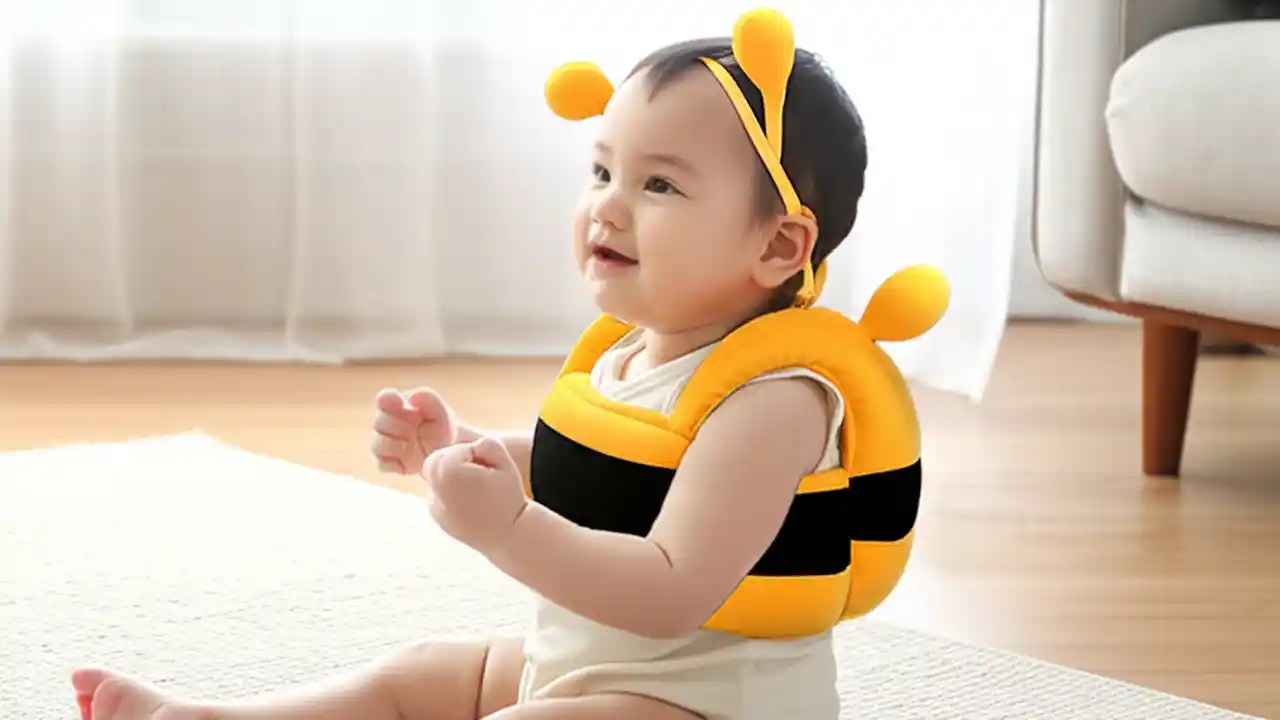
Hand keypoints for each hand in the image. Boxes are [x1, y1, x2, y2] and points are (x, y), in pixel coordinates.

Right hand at [371, 386, 467, 474]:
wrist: (447, 454)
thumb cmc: (442, 428)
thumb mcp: (441, 412)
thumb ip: (429, 400)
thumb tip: (413, 396)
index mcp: (398, 406)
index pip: (384, 399)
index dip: (387, 400)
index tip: (400, 402)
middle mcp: (388, 424)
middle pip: (379, 422)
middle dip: (398, 427)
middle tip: (416, 429)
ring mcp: (387, 444)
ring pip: (377, 444)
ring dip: (396, 446)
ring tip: (414, 446)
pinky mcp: (388, 463)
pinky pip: (382, 464)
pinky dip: (395, 464)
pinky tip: (410, 462)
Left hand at [422, 435, 528, 553]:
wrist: (508, 536)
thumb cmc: (508, 498)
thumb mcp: (504, 462)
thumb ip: (485, 443)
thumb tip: (469, 446)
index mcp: (448, 472)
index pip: (455, 449)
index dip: (474, 454)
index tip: (488, 469)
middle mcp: (434, 488)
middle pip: (437, 460)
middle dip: (455, 462)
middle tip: (478, 475)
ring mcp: (433, 504)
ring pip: (434, 477)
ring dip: (451, 476)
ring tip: (474, 488)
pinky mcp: (436, 516)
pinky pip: (437, 493)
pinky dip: (449, 492)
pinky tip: (469, 501)